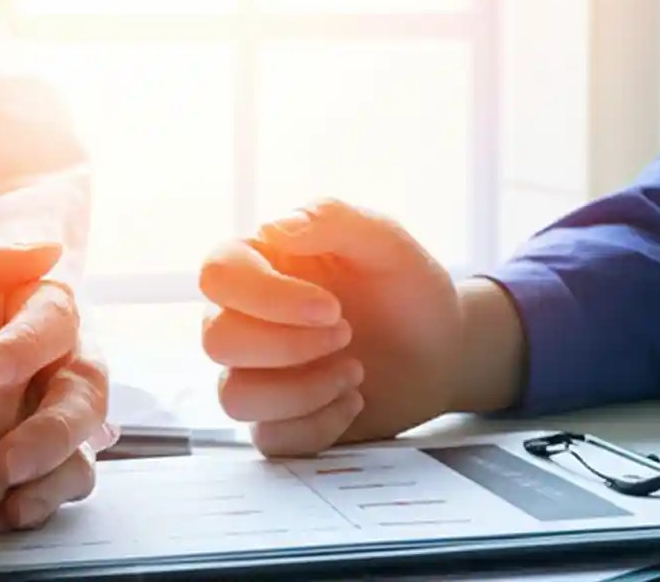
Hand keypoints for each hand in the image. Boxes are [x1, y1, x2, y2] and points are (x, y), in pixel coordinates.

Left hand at [0, 271, 112, 531]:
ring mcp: (59, 413)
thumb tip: (48, 248)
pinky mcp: (46, 461)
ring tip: (6, 499)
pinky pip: (62, 484)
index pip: (52, 317)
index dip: (25, 346)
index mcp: (40, 310)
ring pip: (86, 444)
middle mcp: (63, 361)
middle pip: (85, 390)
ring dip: (53, 474)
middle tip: (1, 462)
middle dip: (50, 430)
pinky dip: (38, 502)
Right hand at [201, 200, 493, 456]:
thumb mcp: (385, 242)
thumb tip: (273, 228)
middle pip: (217, 340)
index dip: (266, 297)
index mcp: (259, 266)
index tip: (331, 307)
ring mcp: (255, 375)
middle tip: (347, 334)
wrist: (442, 351)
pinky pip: (267, 439)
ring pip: (233, 397)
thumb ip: (332, 220)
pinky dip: (318, 425)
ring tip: (355, 373)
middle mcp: (244, 319)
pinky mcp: (276, 421)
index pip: (217, 275)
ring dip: (302, 391)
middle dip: (289, 346)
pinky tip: (353, 402)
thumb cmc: (407, 289)